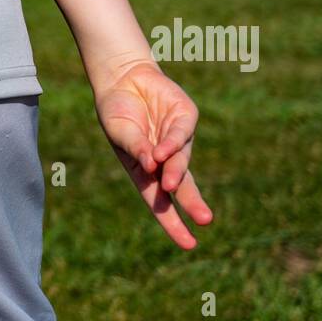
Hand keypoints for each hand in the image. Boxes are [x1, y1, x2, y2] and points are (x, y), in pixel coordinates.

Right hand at [94, 61, 213, 249]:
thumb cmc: (117, 110)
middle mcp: (166, 159)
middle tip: (204, 219)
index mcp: (146, 171)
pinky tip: (160, 152)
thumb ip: (136, 150)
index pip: (161, 202)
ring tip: (170, 184)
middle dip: (193, 203)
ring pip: (181, 162)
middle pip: (183, 187)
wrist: (123, 76)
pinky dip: (171, 145)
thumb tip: (153, 166)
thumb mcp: (120, 134)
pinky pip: (181, 135)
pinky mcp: (186, 118)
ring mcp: (178, 139)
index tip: (189, 244)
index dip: (174, 224)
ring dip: (175, 174)